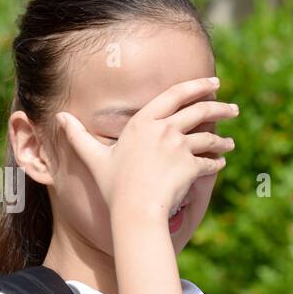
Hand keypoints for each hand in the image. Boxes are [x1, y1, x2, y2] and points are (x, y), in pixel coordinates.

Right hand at [55, 77, 238, 220]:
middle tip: (233, 108)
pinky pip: (209, 162)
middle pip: (200, 111)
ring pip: (209, 137)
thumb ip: (78, 136)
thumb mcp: (93, 158)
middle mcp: (165, 129)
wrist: (134, 210)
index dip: (197, 86)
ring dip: (222, 140)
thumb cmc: (113, 186)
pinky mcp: (191, 166)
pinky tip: (220, 164)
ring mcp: (179, 147)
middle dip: (220, 107)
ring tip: (230, 144)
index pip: (176, 94)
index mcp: (143, 121)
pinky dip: (216, 163)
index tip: (214, 83)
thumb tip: (59, 118)